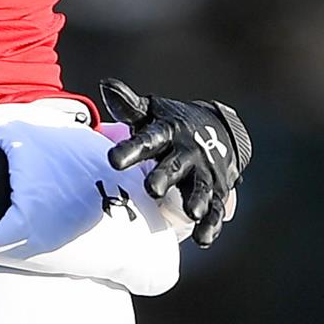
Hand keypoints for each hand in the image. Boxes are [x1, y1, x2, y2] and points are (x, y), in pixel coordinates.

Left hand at [96, 79, 252, 247]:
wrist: (216, 130)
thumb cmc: (169, 126)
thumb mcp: (150, 114)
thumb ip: (128, 105)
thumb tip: (105, 84)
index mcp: (167, 133)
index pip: (147, 140)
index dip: (130, 150)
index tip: (112, 160)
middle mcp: (187, 153)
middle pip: (175, 166)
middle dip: (165, 177)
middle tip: (152, 189)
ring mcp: (204, 173)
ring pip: (200, 188)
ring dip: (196, 200)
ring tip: (191, 213)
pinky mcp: (217, 192)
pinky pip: (215, 209)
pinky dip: (211, 224)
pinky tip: (203, 238)